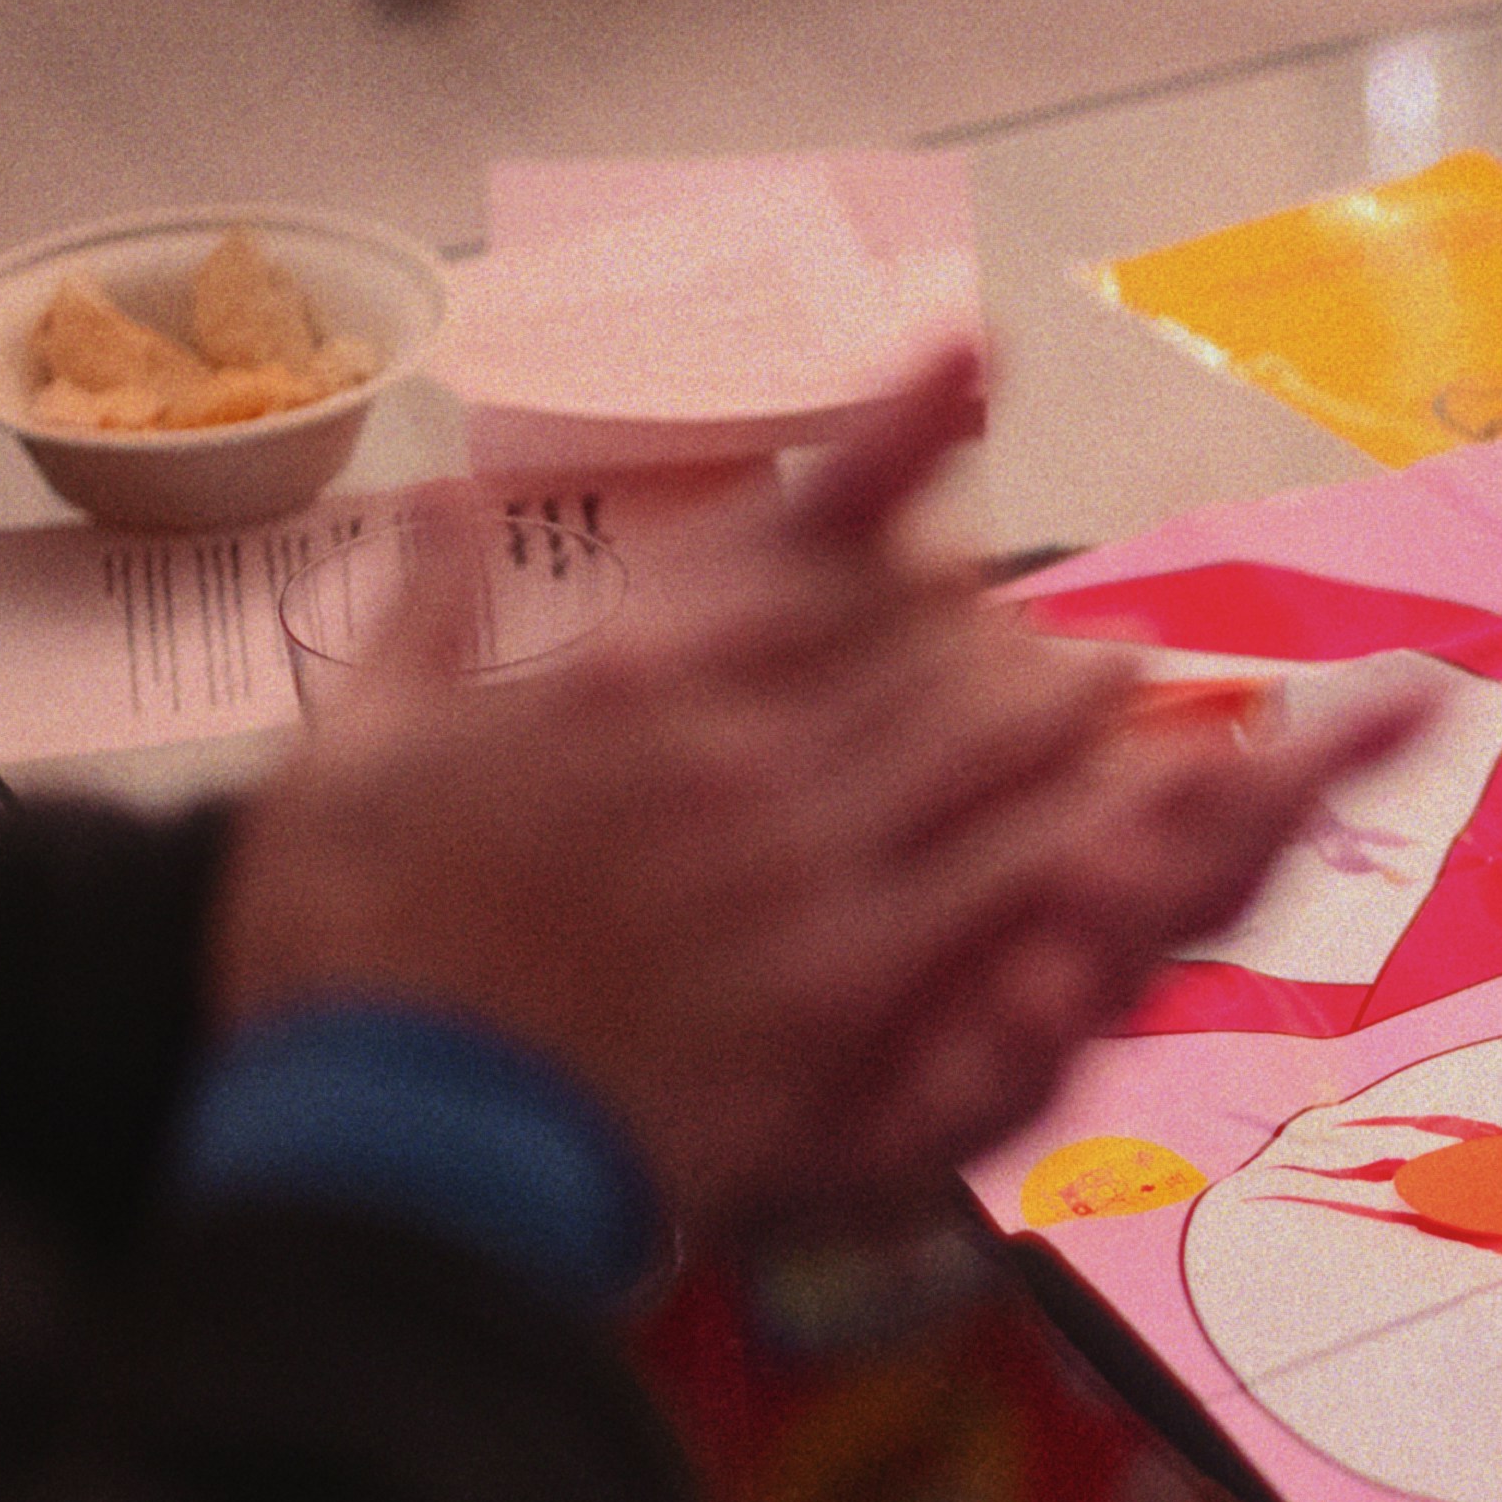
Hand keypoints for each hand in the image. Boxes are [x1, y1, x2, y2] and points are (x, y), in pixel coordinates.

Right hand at [211, 351, 1421, 1226]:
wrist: (387, 1146)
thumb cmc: (348, 957)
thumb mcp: (348, 748)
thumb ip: (416, 613)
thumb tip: (439, 503)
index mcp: (627, 671)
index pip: (797, 517)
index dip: (897, 430)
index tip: (970, 355)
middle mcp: (741, 743)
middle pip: (937, 636)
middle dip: (1020, 624)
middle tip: (1088, 629)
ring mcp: (811, 865)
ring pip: (999, 748)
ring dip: (1081, 713)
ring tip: (1143, 692)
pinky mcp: (859, 989)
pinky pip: (1015, 888)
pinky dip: (1094, 838)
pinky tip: (1154, 816)